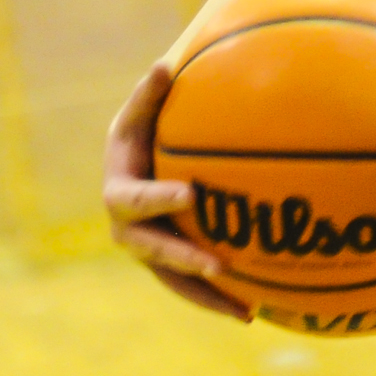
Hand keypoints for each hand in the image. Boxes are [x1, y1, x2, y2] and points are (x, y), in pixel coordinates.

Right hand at [102, 60, 252, 320]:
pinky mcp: (170, 265)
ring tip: (244, 308)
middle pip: (151, 249)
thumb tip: (162, 65)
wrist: (134, 168)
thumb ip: (150, 95)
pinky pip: (192, 286)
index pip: (133, 198)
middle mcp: (128, 228)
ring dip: (206, 294)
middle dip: (182, 257)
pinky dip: (220, 298)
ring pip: (174, 279)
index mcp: (120, 190)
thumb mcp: (140, 114)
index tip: (189, 195)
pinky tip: (256, 311)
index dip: (157, 198)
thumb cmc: (141, 134)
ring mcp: (149, 251)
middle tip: (216, 264)